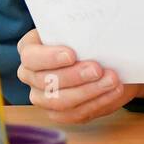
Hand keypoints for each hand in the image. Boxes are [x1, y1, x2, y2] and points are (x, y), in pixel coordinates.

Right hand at [16, 28, 143, 123]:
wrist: (103, 58)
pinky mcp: (59, 113)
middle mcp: (30, 74)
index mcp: (30, 48)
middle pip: (45, 81)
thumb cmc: (86, 39)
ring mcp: (42, 96)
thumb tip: (92, 29)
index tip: (72, 54)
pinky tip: (113, 91)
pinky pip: (75, 114)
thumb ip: (80, 30)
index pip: (30, 56)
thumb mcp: (81, 29)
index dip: (49, 57)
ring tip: (111, 80)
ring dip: (89, 91)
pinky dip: (97, 102)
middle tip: (98, 69)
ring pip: (60, 101)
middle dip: (75, 75)